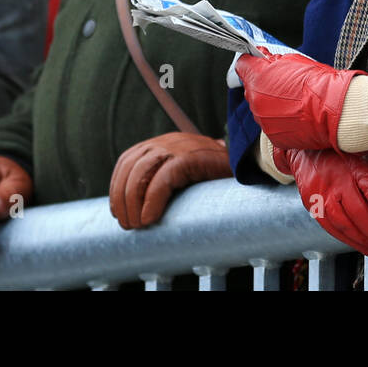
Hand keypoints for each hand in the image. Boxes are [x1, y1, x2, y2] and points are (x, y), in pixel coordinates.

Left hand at [109, 132, 230, 228]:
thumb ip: (164, 184)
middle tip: (127, 225)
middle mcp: (167, 141)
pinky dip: (152, 200)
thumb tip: (140, 214)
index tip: (117, 212)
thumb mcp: (185, 178)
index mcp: (162, 144)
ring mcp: (179, 146)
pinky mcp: (192, 157)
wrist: (250, 163)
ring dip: (132, 202)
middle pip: (130, 167)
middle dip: (121, 199)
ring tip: (137, 225)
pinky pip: (163, 178)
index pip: (127, 161)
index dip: (117, 187)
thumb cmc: (216, 178)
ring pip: (140, 172)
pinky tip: (150, 218)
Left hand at [235, 52, 362, 151]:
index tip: (258, 63)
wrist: (334, 111)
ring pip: (261, 109)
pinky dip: (281, 121)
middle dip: (263, 86)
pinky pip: (272, 126)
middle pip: (251, 90)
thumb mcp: (294, 61)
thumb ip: (272, 60)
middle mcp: (255, 101)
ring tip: (294, 104)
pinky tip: (297, 117)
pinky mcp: (274, 137)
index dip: (251, 63)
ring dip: (271, 105)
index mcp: (257, 78)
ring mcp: (263, 121)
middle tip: (284, 85)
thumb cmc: (317, 84)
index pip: (242, 65)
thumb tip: (262, 56)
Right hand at [272, 144, 367, 261]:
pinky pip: (331, 227)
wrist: (304, 145)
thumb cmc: (341, 147)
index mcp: (354, 163)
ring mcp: (320, 193)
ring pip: (345, 225)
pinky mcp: (312, 204)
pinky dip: (349, 240)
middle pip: (360, 214)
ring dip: (366, 244)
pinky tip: (363, 246)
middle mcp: (336, 179)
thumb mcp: (367, 148)